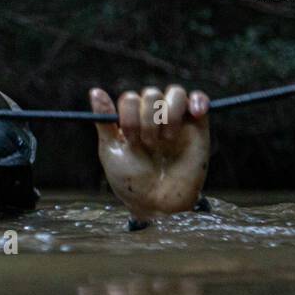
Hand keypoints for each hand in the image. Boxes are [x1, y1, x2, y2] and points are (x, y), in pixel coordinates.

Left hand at [88, 85, 208, 221]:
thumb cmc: (131, 181)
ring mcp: (176, 120)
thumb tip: (95, 91)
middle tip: (149, 144)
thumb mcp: (111, 151)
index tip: (131, 140)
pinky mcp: (198, 126)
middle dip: (148, 120)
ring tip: (167, 140)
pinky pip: (199, 98)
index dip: (129, 117)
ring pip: (175, 92)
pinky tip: (195, 113)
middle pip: (151, 94)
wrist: (158, 203)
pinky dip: (197, 100)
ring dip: (168, 115)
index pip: (130, 99)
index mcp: (131, 120)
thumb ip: (105, 121)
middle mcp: (153, 117)